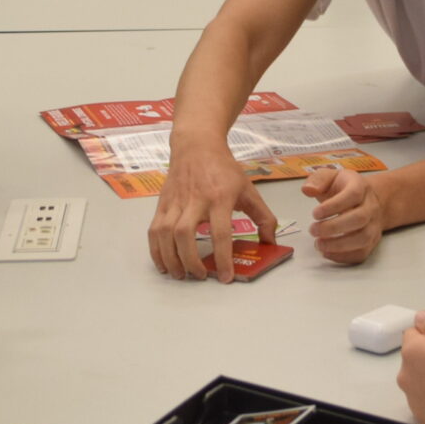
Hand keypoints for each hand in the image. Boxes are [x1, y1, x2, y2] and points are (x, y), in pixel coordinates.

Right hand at [146, 139, 276, 282]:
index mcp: (220, 198)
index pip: (221, 232)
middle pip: (185, 235)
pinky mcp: (162, 203)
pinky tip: (163, 263)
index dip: (223, 258)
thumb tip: (270, 242)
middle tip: (199, 277)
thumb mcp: (249, 190)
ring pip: (165, 234)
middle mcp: (195, 200)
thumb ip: (264, 217)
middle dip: (190, 261)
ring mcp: (175, 202)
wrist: (197, 146)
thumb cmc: (224, 169)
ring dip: (171, 259)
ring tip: (180, 275)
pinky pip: (153, 230)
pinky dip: (156, 250)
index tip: (225, 277)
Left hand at [300, 165, 387, 265]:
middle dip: (333, 227)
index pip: (353, 195)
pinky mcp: (371, 241)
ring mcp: (373, 225)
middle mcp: (371, 206)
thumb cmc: (344, 188)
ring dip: (339, 245)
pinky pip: (362, 252)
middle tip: (313, 230)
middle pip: (359, 218)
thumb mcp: (330, 176)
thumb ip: (318, 179)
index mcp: (360, 186)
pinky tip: (327, 252)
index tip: (315, 213)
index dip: (334, 206)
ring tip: (318, 244)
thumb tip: (308, 189)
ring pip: (363, 238)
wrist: (367, 199)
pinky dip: (344, 257)